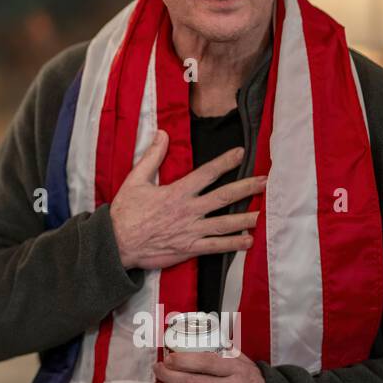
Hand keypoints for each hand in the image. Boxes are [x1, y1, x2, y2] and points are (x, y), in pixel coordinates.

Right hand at [110, 129, 265, 270]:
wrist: (117, 243)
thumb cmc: (126, 212)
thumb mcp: (136, 180)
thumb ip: (152, 157)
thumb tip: (162, 134)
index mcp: (177, 192)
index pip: (206, 173)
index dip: (225, 162)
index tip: (241, 153)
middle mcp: (188, 210)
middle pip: (223, 197)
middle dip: (246, 188)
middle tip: (265, 182)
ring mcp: (190, 231)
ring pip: (224, 224)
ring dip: (246, 218)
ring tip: (264, 214)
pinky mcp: (188, 248)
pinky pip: (215, 247)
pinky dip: (233, 244)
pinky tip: (248, 241)